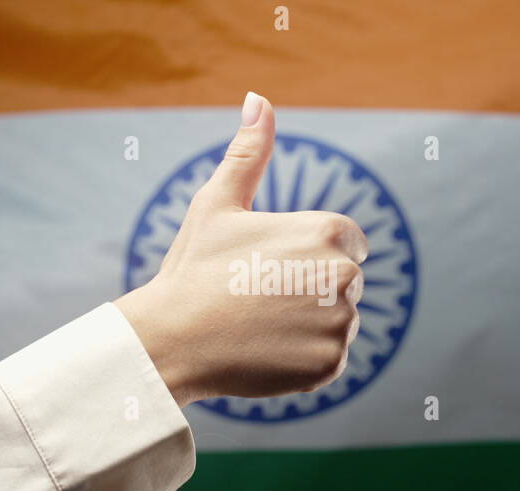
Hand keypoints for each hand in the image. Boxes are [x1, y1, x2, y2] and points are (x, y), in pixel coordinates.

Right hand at [116, 92, 366, 406]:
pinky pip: (330, 360)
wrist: (172, 339)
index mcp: (327, 230)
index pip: (348, 243)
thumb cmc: (193, 268)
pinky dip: (304, 360)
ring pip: (338, 322)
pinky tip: (266, 352)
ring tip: (259, 326)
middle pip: (345, 283)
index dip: (307, 255)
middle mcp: (344, 275)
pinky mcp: (330, 364)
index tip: (270, 267)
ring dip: (309, 327)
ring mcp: (340, 324)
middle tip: (259, 299)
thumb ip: (249, 153)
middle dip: (311, 290)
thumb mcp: (218, 203)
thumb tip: (258, 98)